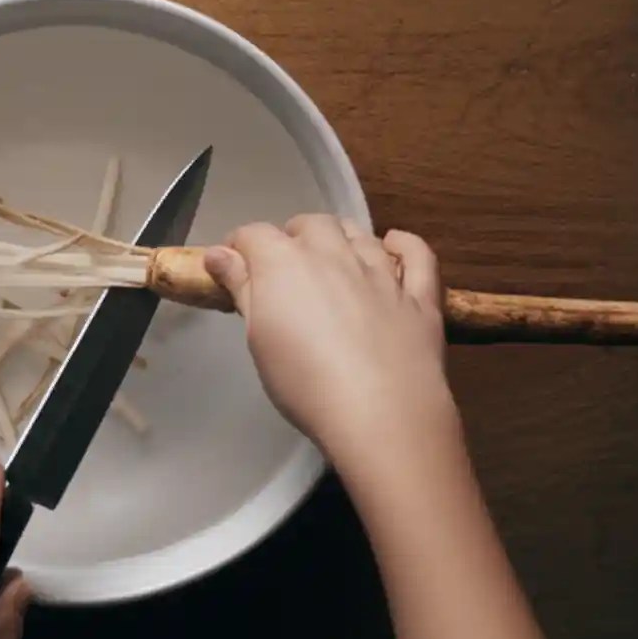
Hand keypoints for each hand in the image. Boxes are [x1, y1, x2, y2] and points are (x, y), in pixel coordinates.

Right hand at [204, 216, 455, 462]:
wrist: (380, 413)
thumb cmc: (303, 383)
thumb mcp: (258, 338)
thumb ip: (241, 288)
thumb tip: (218, 253)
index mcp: (286, 263)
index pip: (254, 235)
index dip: (240, 247)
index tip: (234, 267)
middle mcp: (334, 254)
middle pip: (311, 225)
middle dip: (293, 237)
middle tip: (284, 270)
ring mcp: (382, 272)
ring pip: (359, 234)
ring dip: (340, 239)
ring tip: (331, 262)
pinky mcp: (419, 295)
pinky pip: (416, 254)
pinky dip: (403, 244)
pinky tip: (393, 246)